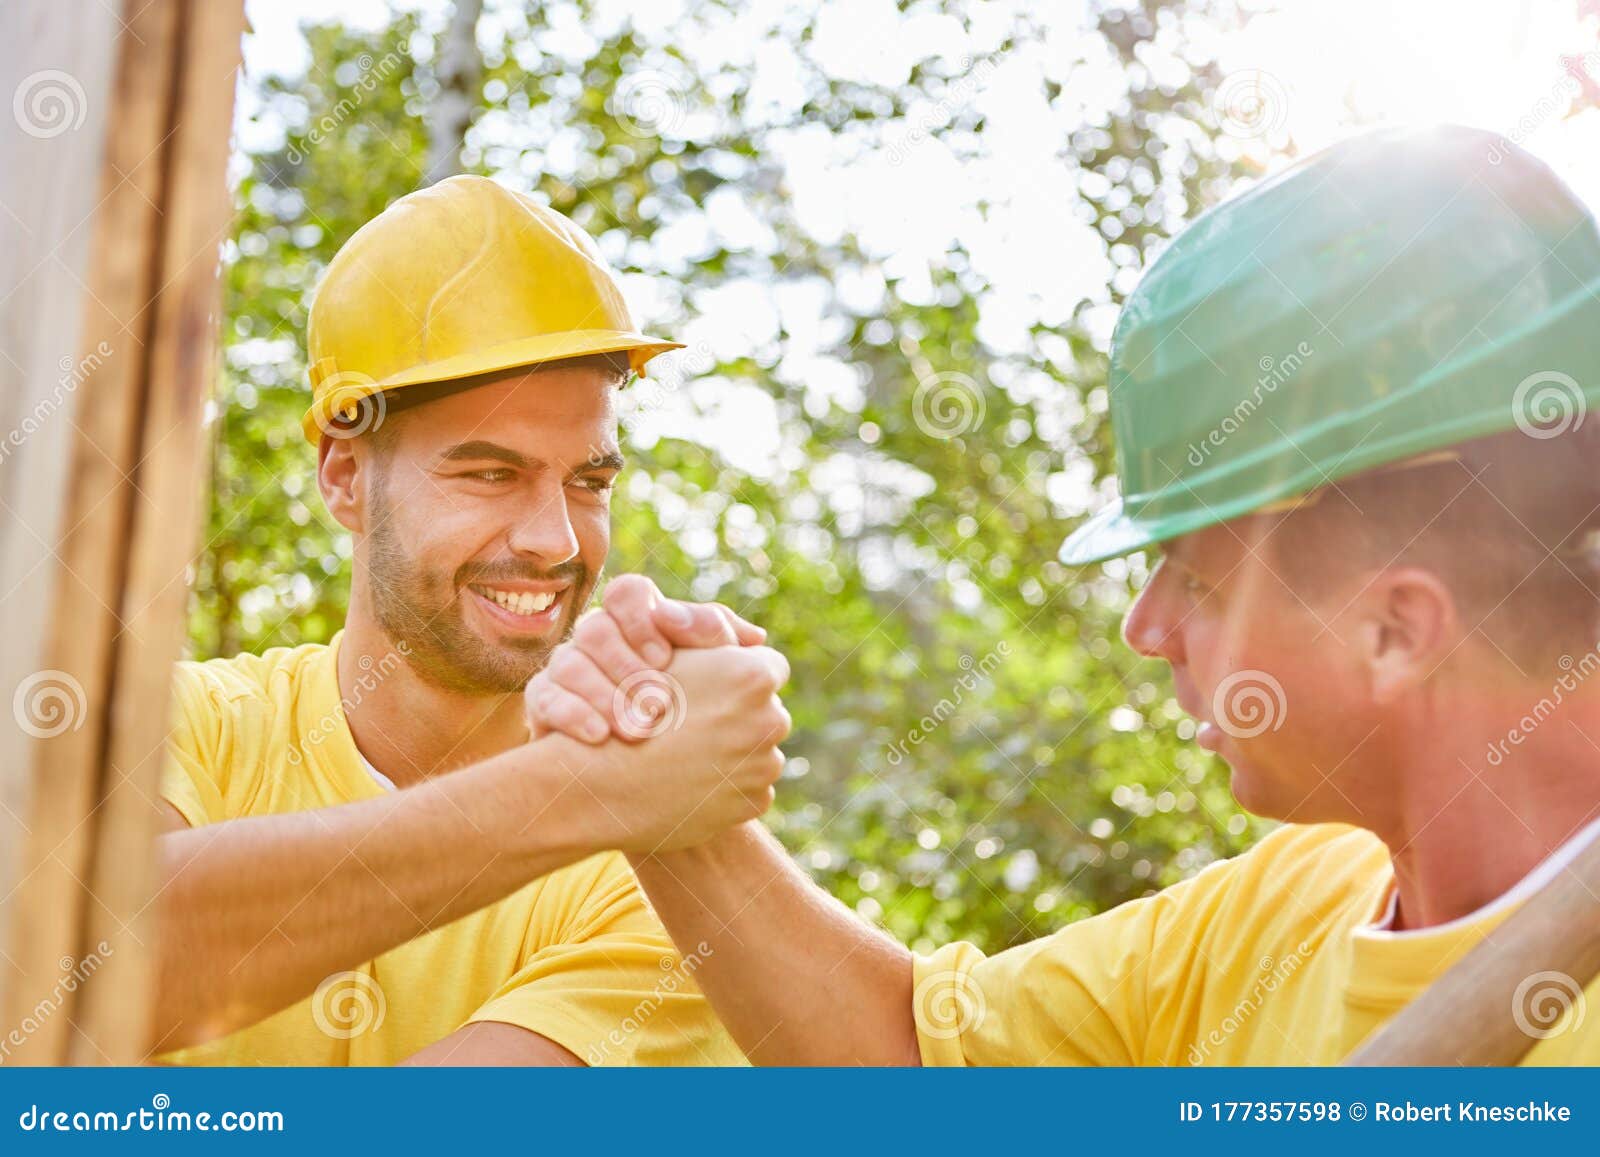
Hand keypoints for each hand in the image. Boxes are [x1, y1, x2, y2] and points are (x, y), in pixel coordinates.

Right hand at [527, 574, 765, 742]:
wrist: (639, 780)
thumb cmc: (687, 718)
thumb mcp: (714, 679)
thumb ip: (729, 653)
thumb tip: (755, 641)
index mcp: (635, 621)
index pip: (630, 594)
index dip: (645, 620)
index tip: (666, 658)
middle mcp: (597, 638)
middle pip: (597, 628)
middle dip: (627, 666)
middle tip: (658, 704)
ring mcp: (565, 669)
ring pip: (569, 662)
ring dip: (607, 695)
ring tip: (636, 730)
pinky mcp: (544, 704)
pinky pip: (545, 698)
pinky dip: (575, 716)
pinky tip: (601, 738)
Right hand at [569, 645, 791, 852]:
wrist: (603, 781)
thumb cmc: (628, 705)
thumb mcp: (671, 652)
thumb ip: (716, 638)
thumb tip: (753, 638)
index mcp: (756, 676)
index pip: (769, 666)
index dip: (739, 674)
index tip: (714, 685)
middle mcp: (771, 720)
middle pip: (766, 711)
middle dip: (739, 715)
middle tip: (696, 722)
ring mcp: (764, 766)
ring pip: (757, 751)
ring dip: (733, 751)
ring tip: (687, 755)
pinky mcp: (753, 803)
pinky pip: (747, 787)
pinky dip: (725, 786)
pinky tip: (690, 781)